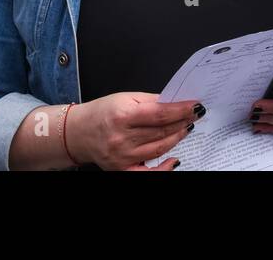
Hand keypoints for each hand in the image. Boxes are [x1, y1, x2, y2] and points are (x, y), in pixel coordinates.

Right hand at [65, 92, 201, 170]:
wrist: (78, 132)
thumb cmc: (102, 112)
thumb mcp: (126, 98)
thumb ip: (151, 101)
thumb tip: (176, 102)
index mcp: (122, 116)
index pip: (160, 114)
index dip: (181, 110)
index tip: (195, 106)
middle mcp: (121, 138)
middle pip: (161, 131)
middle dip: (182, 122)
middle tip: (195, 115)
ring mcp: (121, 157)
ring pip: (159, 148)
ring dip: (177, 138)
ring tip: (186, 128)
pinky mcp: (120, 169)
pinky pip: (147, 174)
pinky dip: (163, 168)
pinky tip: (175, 159)